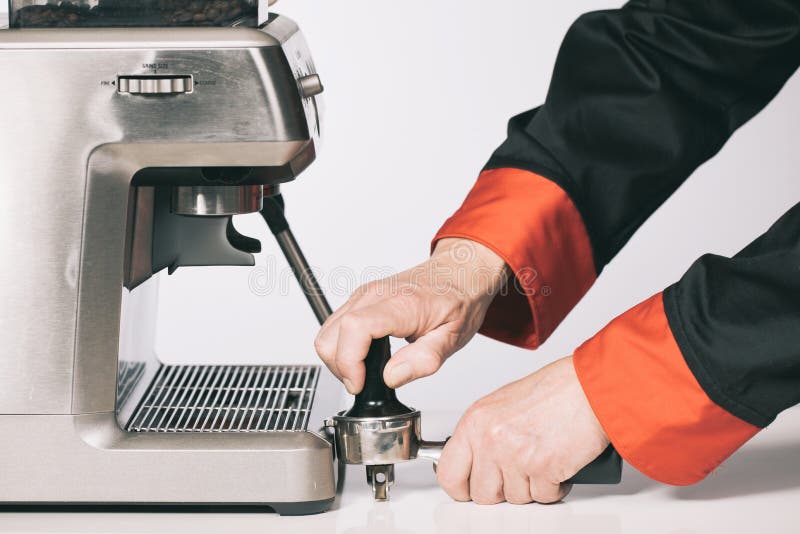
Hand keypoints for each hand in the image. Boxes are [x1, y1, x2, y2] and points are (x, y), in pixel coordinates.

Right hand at [314, 238, 507, 393]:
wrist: (460, 272)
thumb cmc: (458, 300)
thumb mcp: (453, 337)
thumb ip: (424, 360)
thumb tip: (392, 377)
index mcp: (400, 304)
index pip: (354, 329)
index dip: (349, 362)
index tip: (360, 384)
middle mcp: (374, 295)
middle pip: (330, 335)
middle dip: (341, 368)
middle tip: (364, 384)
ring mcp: (363, 295)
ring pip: (326, 332)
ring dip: (339, 359)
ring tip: (365, 372)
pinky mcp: (359, 299)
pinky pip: (335, 327)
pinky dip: (342, 348)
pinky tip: (365, 356)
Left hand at [436, 356, 608, 503]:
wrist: (590, 388)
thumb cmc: (554, 390)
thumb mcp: (502, 404)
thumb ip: (484, 432)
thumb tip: (477, 458)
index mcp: (475, 421)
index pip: (448, 473)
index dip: (462, 487)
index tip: (470, 487)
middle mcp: (491, 440)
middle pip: (482, 494)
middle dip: (501, 489)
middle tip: (516, 473)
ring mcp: (516, 457)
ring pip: (514, 498)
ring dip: (530, 486)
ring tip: (539, 460)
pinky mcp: (544, 471)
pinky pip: (543, 497)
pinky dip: (553, 487)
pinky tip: (556, 465)